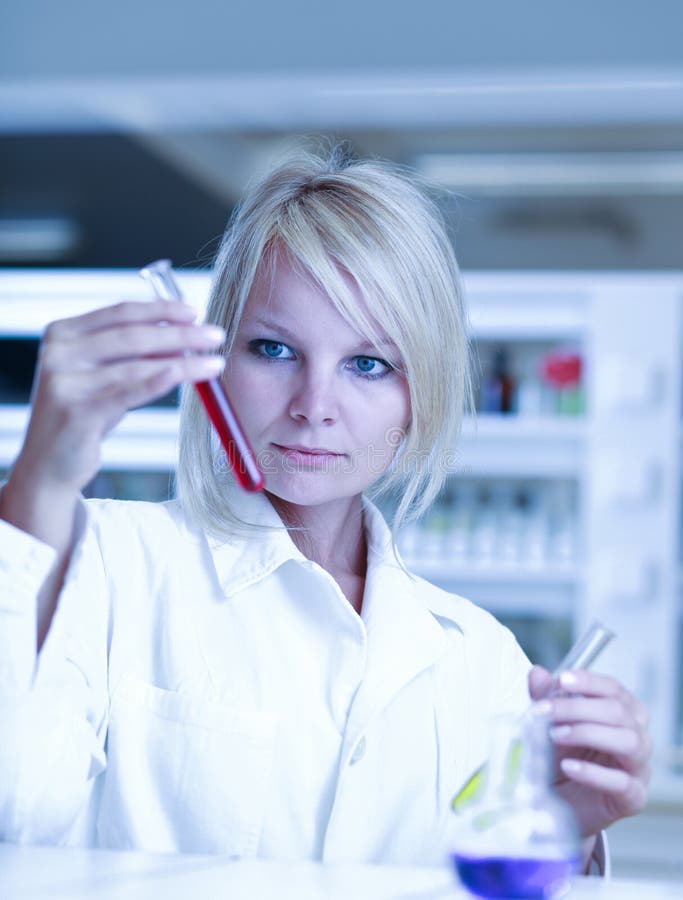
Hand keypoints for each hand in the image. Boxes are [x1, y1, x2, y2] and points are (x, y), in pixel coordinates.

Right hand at [17, 299, 225, 492]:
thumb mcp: (104, 376)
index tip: (194, 312)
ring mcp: (65, 381)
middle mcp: (60, 352)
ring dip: (183, 362)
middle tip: (216, 336)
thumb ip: (133, 356)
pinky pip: (128, 392)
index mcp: (63, 333)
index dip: (161, 310)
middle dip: (180, 334)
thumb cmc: (82, 414)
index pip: (120, 313)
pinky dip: (159, 381)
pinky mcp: (76, 411)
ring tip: (215, 364)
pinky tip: (183, 375)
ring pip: (137, 366)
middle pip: (133, 336)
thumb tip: (182, 337)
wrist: (48, 463)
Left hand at [528, 666, 651, 842]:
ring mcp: (638, 768)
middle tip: (545, 711)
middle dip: (577, 708)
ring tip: (556, 736)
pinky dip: (594, 773)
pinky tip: (569, 767)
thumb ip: (544, 698)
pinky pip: (623, 783)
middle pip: (619, 712)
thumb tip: (537, 674)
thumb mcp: (548, 725)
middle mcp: (636, 737)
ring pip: (629, 742)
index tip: (562, 680)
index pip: (614, 690)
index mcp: (623, 713)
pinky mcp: (633, 798)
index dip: (589, 682)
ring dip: (588, 733)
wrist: (558, 803)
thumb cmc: (562, 758)